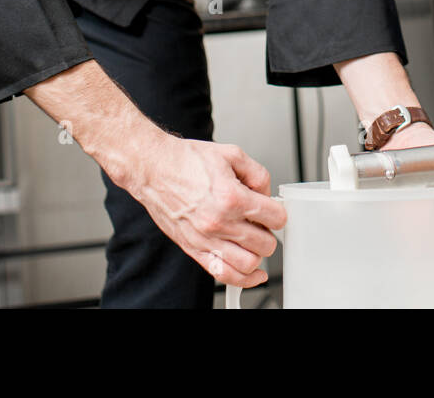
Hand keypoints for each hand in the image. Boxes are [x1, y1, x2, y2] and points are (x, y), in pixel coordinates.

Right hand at [130, 135, 285, 287]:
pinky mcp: (194, 249)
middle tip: (262, 224)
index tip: (274, 211)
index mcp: (232, 197)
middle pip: (265, 243)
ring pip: (248, 263)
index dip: (278, 213)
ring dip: (258, 254)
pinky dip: (243, 279)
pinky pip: (224, 274)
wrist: (154, 169)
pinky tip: (252, 273)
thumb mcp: (232, 154)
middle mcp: (220, 222)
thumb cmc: (186, 161)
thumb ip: (258, 174)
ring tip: (253, 242)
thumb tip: (267, 194)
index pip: (275, 217)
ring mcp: (206, 239)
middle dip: (269, 233)